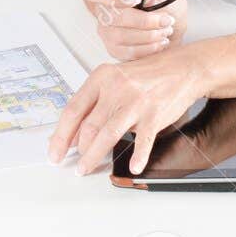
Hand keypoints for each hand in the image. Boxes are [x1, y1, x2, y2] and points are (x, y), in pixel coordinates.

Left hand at [47, 41, 213, 175]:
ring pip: (108, 134)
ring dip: (94, 156)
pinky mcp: (154, 114)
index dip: (60, 135)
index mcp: (101, 78)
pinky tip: (133, 166)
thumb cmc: (145, 76)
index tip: (54, 151)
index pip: (73, 110)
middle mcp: (116, 88)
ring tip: (87, 168)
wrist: (181, 68)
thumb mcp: (114, 82)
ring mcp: (136, 102)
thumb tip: (74, 134)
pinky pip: (143, 140)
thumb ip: (94, 105)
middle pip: (88, 125)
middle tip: (74, 163)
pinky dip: (138, 156)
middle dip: (78, 150)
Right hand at [83, 0, 187, 60]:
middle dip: (143, 20)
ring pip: (121, 36)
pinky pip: (128, 52)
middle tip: (165, 19)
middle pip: (113, 17)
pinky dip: (147, 48)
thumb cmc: (157, 1)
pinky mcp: (115, 49)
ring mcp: (106, 32)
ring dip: (148, 35)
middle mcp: (101, 11)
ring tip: (166, 30)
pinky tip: (161, 41)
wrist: (166, 21)